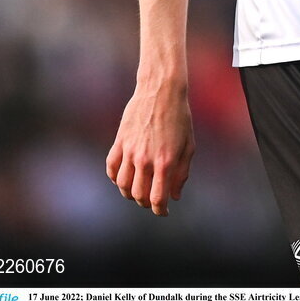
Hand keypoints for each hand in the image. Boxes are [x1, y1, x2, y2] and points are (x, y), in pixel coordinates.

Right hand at [106, 82, 194, 215]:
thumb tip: (175, 196)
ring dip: (129, 193)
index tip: (163, 211)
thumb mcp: (189, 144)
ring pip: (122, 185)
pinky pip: (111, 167)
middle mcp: (145, 159)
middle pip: (138, 195)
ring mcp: (130, 150)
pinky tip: (122, 177)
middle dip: (145, 202)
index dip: (159, 210)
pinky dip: (114, 177)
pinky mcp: (120, 140)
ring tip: (137, 190)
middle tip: (151, 199)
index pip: (157, 199)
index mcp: (165, 162)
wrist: (162, 90)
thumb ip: (182, 172)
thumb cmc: (180, 116)